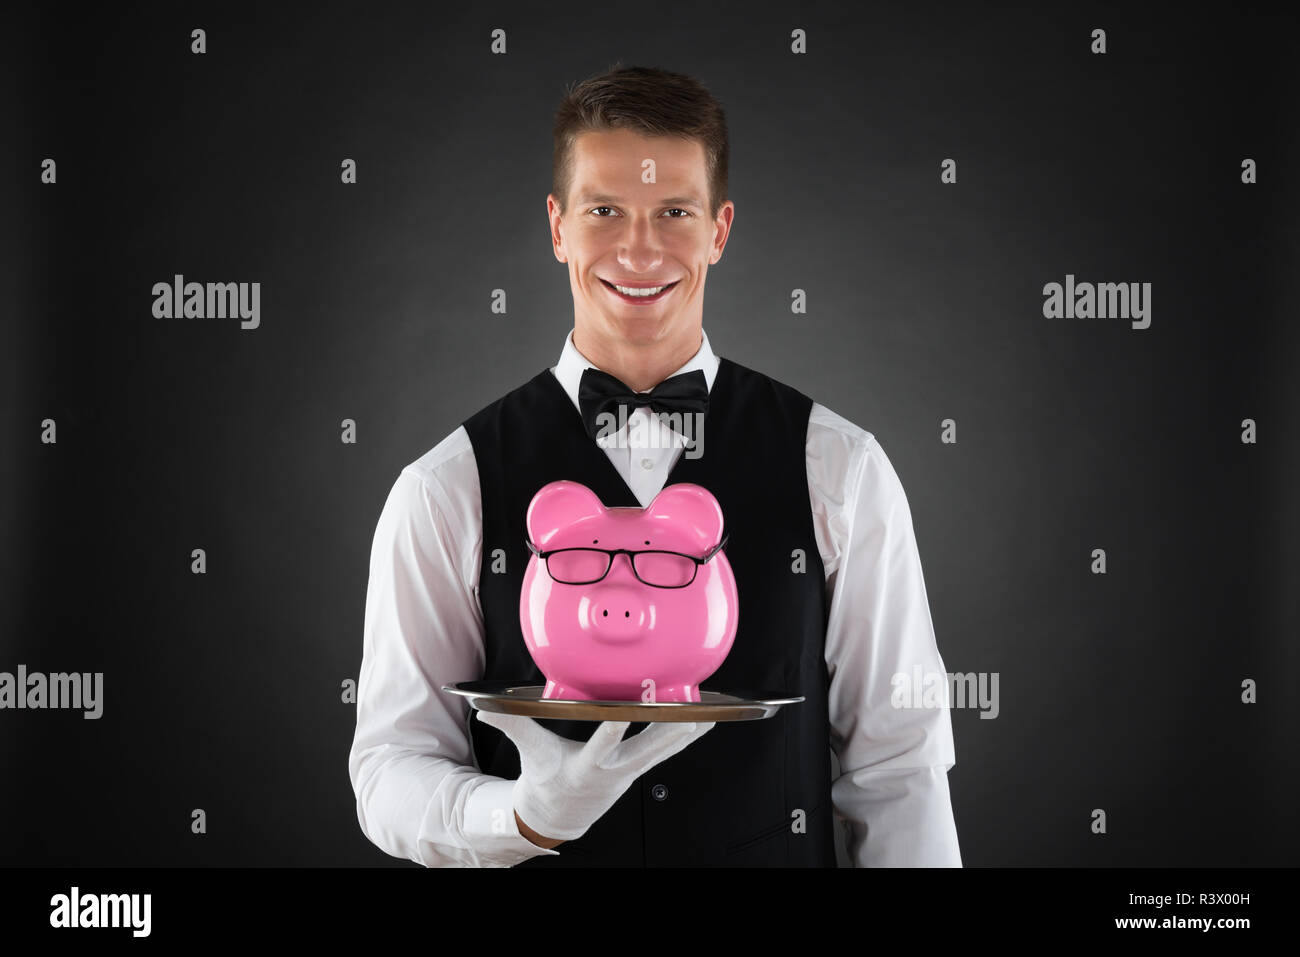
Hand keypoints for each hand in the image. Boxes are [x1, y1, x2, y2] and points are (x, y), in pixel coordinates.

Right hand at [475, 711, 714, 842]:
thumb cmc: (546, 781)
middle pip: (648, 749)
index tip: (628, 708)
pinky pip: (667, 751)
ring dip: (687, 732)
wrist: (559, 815)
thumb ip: (512, 726)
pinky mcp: (640, 769)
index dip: (615, 727)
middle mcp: (614, 771)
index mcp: (586, 767)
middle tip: (691, 711)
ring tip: (710, 712)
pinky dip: (686, 736)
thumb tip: (484, 707)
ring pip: (664, 750)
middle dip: (670, 730)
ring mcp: (631, 772)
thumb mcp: (530, 754)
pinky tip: (706, 722)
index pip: (603, 743)